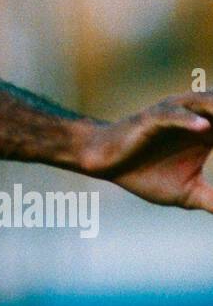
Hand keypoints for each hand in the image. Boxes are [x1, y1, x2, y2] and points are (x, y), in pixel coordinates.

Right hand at [81, 95, 212, 211]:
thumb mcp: (187, 193)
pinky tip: (205, 128)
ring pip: (205, 105)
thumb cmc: (145, 172)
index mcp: (209, 131)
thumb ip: (212, 200)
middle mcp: (196, 116)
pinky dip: (188, 120)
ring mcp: (174, 114)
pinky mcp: (151, 118)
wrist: (103, 161)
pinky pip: (172, 116)